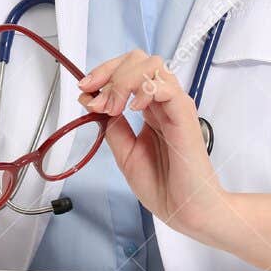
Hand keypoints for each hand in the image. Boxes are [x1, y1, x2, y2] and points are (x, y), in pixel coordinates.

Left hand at [78, 50, 229, 237]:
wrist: (186, 210)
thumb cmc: (163, 186)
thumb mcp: (125, 153)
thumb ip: (111, 127)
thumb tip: (92, 102)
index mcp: (150, 108)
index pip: (128, 69)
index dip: (103, 73)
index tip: (84, 90)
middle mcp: (163, 102)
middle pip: (139, 59)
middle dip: (109, 72)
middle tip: (96, 99)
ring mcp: (175, 106)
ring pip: (152, 65)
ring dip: (123, 81)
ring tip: (114, 108)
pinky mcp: (185, 115)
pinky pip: (167, 87)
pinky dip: (145, 89)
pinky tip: (134, 109)